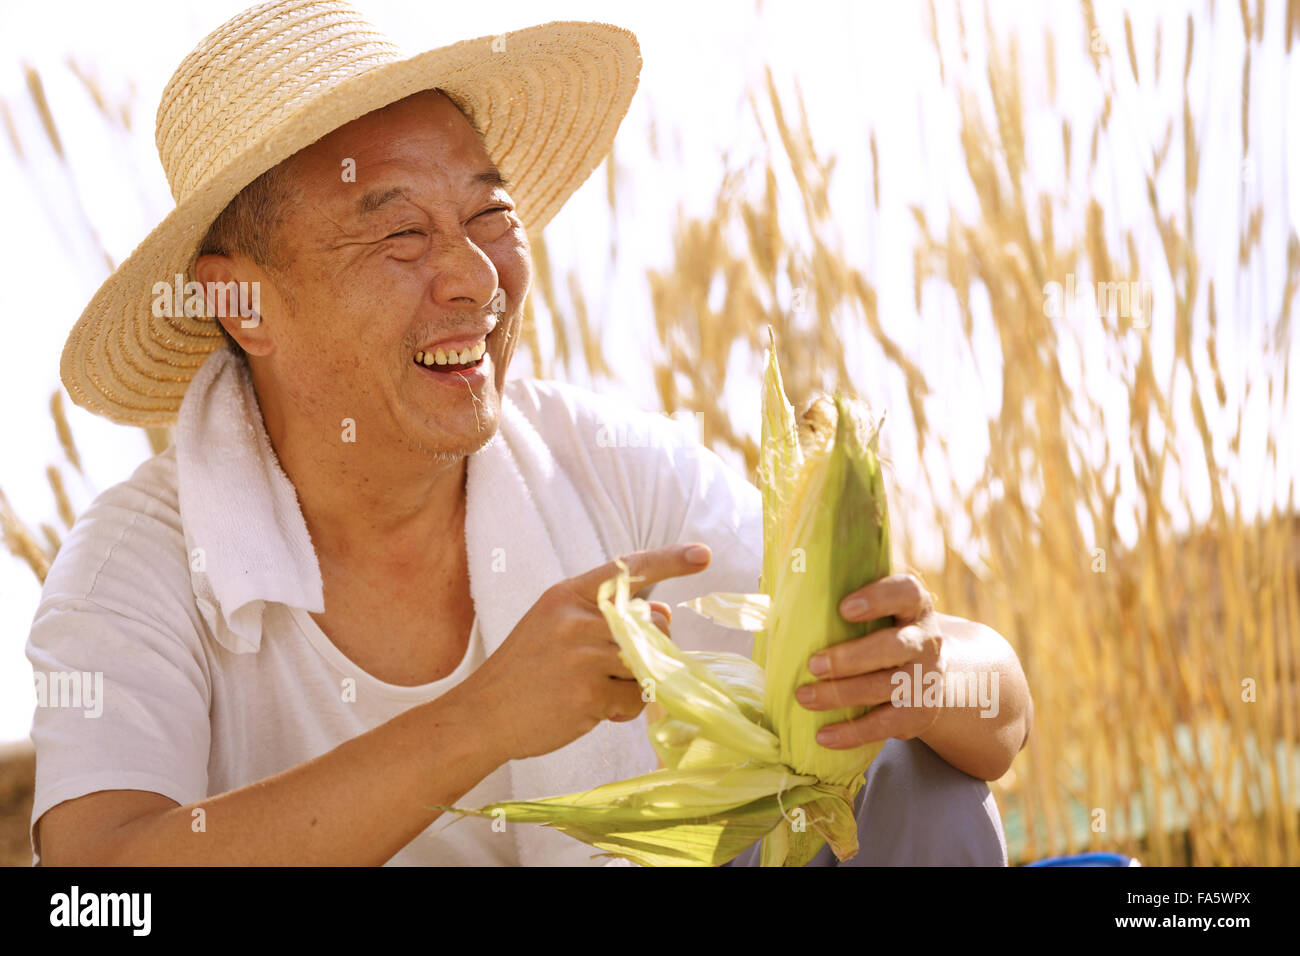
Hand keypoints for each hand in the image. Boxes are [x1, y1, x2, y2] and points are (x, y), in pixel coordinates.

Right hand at [467, 543, 707, 762]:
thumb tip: (665, 609)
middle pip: (654, 623)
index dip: (670, 560)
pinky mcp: (589, 694)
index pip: (627, 569)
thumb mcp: (556, 625)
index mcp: (568, 594)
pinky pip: (636, 699)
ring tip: (601, 692)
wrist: (482, 714)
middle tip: (619, 668)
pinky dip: (624, 710)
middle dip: (653, 646)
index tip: (703, 555)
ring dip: (636, 683)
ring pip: (648, 663)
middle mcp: (578, 619)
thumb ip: (604, 614)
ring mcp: (583, 656)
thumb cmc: (526, 670)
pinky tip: (592, 710)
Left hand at [793, 573, 946, 748]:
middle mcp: (926, 639)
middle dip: (852, 657)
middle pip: (896, 646)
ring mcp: (926, 678)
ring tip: (805, 698)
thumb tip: (773, 605)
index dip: (878, 598)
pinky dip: (853, 733)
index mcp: (914, 605)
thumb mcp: (875, 613)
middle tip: (813, 664)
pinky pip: (886, 724)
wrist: (925, 674)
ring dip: (843, 694)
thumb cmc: (881, 633)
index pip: (905, 592)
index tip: (843, 608)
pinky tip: (824, 735)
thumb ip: (839, 604)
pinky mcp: (920, 713)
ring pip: (888, 687)